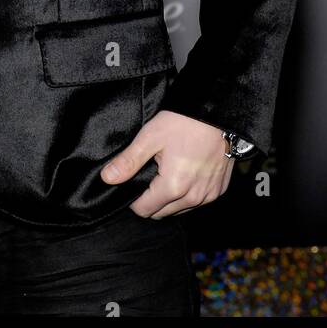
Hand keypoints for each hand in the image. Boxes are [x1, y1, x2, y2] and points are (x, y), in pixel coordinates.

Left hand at [99, 110, 234, 217]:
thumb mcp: (150, 137)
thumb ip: (128, 161)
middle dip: (151, 200)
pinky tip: (184, 173)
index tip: (134, 181)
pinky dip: (187, 194)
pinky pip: (197, 202)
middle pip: (161, 214)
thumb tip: (107, 178)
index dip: (134, 199)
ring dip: (169, 199)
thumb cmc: (183, 122)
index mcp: (173, 187)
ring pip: (179, 210)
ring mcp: (209, 196)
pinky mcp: (219, 190)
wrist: (217, 113)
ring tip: (167, 172)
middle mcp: (193, 198)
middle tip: (150, 173)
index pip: (144, 211)